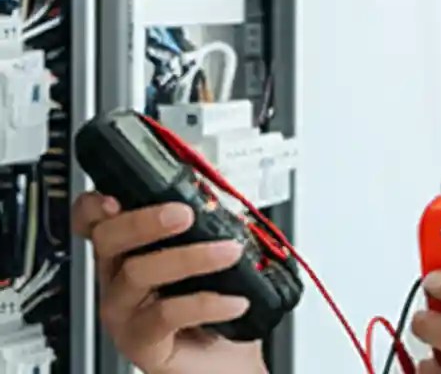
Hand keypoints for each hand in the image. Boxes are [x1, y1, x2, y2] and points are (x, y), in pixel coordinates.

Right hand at [71, 192, 267, 373]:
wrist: (227, 363)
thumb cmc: (217, 307)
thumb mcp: (211, 261)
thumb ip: (207, 230)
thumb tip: (221, 201)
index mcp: (128, 254)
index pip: (94, 223)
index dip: (94, 208)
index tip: (116, 196)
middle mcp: (118, 281)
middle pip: (109, 240)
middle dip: (144, 221)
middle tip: (184, 214)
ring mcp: (124, 313)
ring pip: (138, 273)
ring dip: (190, 257)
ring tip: (229, 253)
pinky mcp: (141, 342)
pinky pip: (166, 314)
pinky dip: (206, 303)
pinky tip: (235, 301)